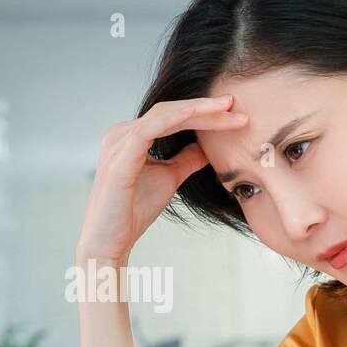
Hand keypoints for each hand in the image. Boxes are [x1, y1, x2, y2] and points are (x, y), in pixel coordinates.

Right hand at [75, 94, 247, 262]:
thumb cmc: (133, 212)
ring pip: (165, 115)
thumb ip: (185, 160)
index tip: (234, 114)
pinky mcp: (120, 156)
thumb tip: (206, 146)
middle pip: (170, 111)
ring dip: (198, 111)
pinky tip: (201, 115)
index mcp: (130, 137)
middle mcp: (120, 133)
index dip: (203, 113)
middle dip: (205, 108)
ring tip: (228, 111)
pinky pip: (152, 128)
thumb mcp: (168, 178)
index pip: (171, 116)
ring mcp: (118, 142)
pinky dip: (178, 118)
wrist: (109, 242)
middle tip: (236, 105)